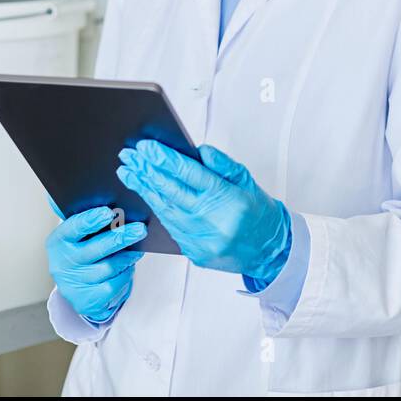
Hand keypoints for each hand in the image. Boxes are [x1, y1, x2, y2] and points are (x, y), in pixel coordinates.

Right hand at [46, 207, 146, 322]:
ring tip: (138, 250)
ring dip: (127, 257)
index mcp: (59, 241)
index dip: (90, 220)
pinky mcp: (85, 301)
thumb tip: (118, 211)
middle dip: (120, 238)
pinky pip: (113, 285)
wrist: (78, 286)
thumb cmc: (84, 251)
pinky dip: (124, 275)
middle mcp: (62, 263)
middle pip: (96, 248)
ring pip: (108, 267)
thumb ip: (93, 223)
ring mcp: (73, 284)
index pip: (73, 228)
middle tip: (140, 229)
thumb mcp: (81, 236)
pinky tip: (127, 268)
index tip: (108, 212)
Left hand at [117, 140, 291, 288]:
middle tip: (129, 156)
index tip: (146, 147)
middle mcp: (213, 221)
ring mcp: (202, 240)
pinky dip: (158, 209)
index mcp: (228, 199)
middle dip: (146, 171)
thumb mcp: (248, 181)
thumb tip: (199, 151)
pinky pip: (171, 227)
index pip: (189, 174)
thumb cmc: (259, 214)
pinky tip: (147, 195)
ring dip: (144, 189)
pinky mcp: (194, 253)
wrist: (271, 251)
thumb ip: (223, 165)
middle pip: (171, 191)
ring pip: (165, 210)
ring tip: (129, 172)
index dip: (165, 159)